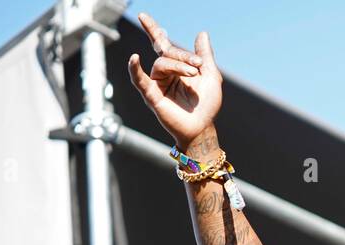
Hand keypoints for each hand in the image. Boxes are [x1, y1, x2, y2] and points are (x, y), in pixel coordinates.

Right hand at [126, 12, 222, 148]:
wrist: (203, 127)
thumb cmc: (206, 105)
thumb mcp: (210, 76)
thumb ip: (205, 56)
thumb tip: (202, 33)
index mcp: (175, 67)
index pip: (161, 44)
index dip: (152, 29)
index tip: (144, 17)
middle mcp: (163, 73)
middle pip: (166, 53)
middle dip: (183, 56)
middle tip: (198, 66)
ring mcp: (156, 84)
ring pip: (161, 64)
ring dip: (178, 66)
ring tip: (193, 74)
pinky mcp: (151, 96)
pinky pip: (140, 80)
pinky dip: (135, 69)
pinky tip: (134, 58)